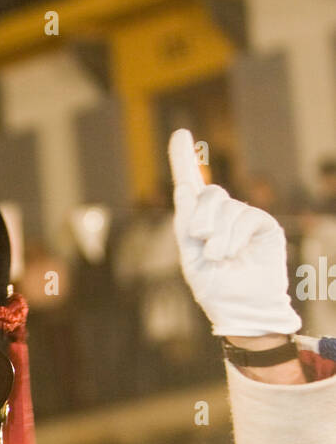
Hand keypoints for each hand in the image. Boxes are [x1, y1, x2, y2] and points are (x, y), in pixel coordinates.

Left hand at [169, 129, 301, 337]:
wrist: (241, 309)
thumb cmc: (214, 287)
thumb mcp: (191, 257)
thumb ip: (185, 224)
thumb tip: (184, 188)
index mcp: (199, 221)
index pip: (190, 185)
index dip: (183, 159)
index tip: (180, 134)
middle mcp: (222, 215)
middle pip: (209, 193)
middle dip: (201, 217)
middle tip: (202, 242)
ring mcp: (244, 218)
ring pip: (227, 206)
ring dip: (218, 235)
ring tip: (220, 257)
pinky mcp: (263, 225)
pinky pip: (247, 217)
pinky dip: (236, 236)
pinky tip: (234, 254)